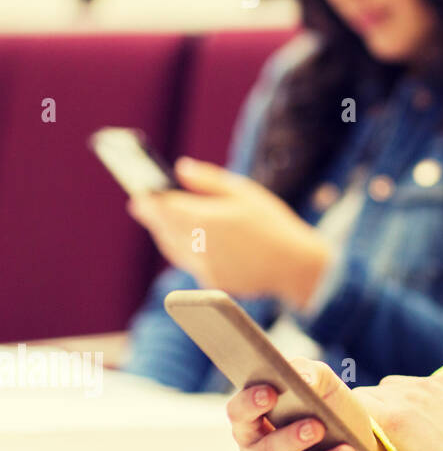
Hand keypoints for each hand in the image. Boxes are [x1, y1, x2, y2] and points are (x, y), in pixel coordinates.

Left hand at [127, 157, 332, 308]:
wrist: (295, 265)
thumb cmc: (273, 223)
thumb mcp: (245, 192)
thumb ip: (209, 180)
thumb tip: (180, 168)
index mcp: (205, 219)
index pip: (162, 207)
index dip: (147, 200)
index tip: (139, 194)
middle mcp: (198, 245)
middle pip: (163, 228)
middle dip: (152, 216)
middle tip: (144, 205)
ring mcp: (203, 266)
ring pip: (171, 247)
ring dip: (164, 233)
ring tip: (163, 222)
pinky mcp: (210, 282)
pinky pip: (188, 263)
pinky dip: (183, 250)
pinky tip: (189, 242)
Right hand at [228, 359, 395, 450]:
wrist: (359, 446)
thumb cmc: (329, 413)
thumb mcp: (322, 385)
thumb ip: (309, 373)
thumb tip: (304, 380)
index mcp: (252, 427)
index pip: (239, 415)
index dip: (250, 404)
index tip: (271, 392)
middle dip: (290, 439)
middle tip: (316, 426)